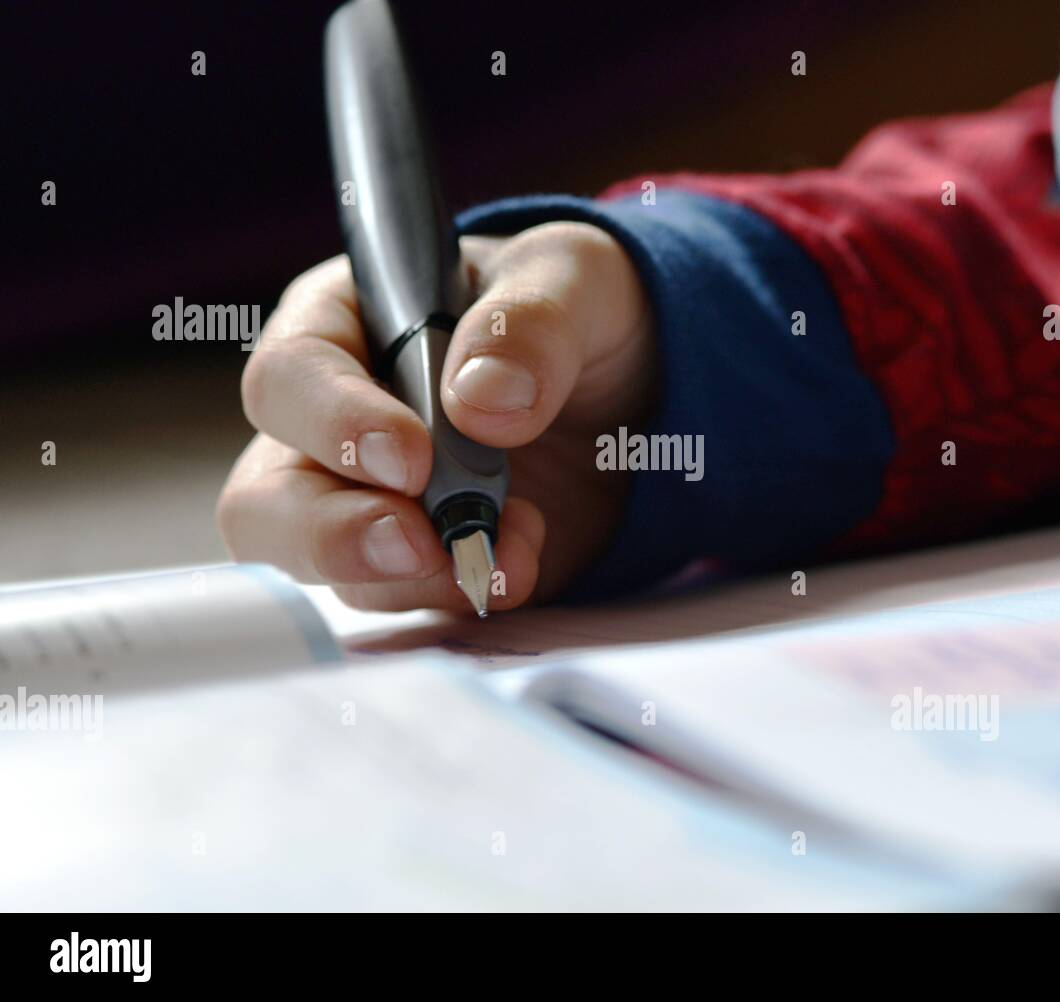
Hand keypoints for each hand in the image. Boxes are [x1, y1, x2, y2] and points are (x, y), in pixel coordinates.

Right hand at [217, 221, 654, 613]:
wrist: (628, 386)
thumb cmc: (572, 306)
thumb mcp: (574, 277)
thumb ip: (531, 322)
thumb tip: (480, 399)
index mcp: (344, 323)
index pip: (290, 377)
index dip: (336, 425)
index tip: (413, 462)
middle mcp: (331, 422)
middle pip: (267, 497)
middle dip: (333, 535)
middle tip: (419, 544)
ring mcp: (367, 502)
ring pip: (325, 565)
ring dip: (412, 577)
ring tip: (505, 555)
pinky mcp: (417, 561)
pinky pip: (404, 600)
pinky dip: (456, 596)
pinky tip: (520, 565)